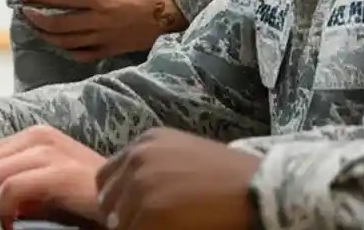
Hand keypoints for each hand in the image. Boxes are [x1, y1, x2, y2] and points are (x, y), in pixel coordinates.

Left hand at [0, 125, 107, 228]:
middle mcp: (39, 136)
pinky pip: (11, 189)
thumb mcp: (43, 182)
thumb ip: (13, 178)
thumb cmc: (82, 197)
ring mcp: (49, 151)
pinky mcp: (58, 172)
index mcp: (34, 135)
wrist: (125, 199)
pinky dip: (2, 208)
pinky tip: (7, 222)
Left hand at [19, 0, 186, 61]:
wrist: (172, 11)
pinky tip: (61, 44)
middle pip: (57, 24)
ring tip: (37, 28)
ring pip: (66, 42)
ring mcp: (103, 38)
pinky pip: (83, 55)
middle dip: (36, 19)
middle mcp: (97, 20)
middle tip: (26, 13)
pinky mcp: (111, 50)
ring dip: (47, 36)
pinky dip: (68, 50)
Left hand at [96, 129, 261, 229]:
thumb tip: (130, 195)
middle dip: (122, 217)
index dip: (117, 200)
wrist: (256, 189)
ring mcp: (140, 186)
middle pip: (108, 202)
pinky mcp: (148, 214)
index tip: (132, 214)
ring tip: (165, 228)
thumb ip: (155, 167)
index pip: (107, 177)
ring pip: (119, 224)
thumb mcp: (185, 155)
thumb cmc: (230, 176)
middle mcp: (137, 159)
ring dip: (136, 229)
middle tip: (147, 226)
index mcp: (147, 142)